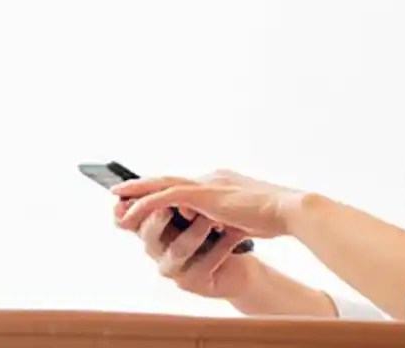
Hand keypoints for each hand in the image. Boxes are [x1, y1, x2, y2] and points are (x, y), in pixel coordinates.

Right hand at [113, 198, 258, 299]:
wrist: (237, 267)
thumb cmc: (212, 235)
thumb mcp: (193, 212)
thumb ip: (175, 201)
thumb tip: (160, 182)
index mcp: (152, 231)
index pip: (128, 222)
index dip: (124, 213)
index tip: (125, 199)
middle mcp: (158, 252)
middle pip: (148, 236)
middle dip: (156, 221)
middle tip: (166, 207)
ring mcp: (175, 270)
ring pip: (178, 249)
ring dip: (195, 231)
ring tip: (212, 218)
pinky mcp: (196, 283)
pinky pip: (205, 263)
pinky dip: (221, 246)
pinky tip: (234, 234)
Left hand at [114, 169, 305, 239]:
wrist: (289, 211)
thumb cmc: (274, 217)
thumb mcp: (244, 218)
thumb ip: (226, 219)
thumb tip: (218, 226)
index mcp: (220, 182)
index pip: (184, 185)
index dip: (160, 192)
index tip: (142, 200)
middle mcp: (211, 177)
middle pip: (168, 180)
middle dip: (141, 187)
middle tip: (117, 193)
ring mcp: (208, 183)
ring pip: (162, 184)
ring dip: (136, 192)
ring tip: (114, 200)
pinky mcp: (205, 193)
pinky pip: (167, 197)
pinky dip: (146, 204)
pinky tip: (130, 212)